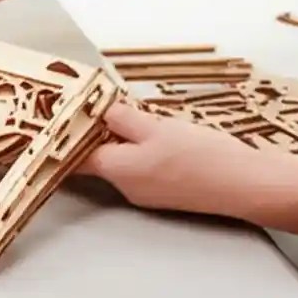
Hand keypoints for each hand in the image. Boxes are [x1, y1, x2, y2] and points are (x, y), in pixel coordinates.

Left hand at [77, 102, 297, 233]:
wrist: (244, 184)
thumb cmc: (201, 156)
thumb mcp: (156, 127)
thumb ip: (123, 119)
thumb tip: (102, 112)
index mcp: (119, 170)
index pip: (76, 157)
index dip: (66, 139)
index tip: (54, 124)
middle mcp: (129, 186)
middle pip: (102, 157)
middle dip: (100, 132)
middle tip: (102, 105)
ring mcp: (149, 192)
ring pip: (126, 160)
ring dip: (127, 139)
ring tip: (140, 114)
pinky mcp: (169, 192)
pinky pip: (147, 166)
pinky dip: (147, 149)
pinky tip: (165, 134)